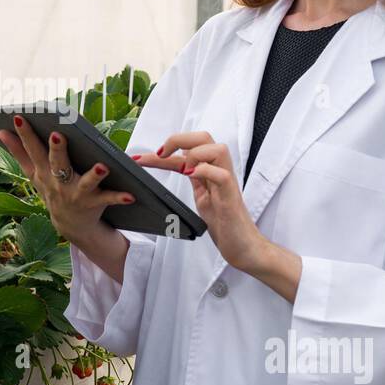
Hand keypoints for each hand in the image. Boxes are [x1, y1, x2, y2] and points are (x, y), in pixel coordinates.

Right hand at [0, 115, 135, 242]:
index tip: (20, 117)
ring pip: (85, 183)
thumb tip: (0, 131)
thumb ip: (18, 152)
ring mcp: (77, 195)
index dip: (25, 134)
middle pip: (58, 164)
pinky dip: (120, 197)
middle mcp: (58, 183)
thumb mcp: (33, 173)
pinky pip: (109, 199)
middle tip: (58, 135)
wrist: (71, 225)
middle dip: (57, 151)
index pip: (33, 149)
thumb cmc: (52, 189)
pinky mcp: (95, 203)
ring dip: (94, 176)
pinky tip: (132, 194)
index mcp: (43, 172)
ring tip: (102, 166)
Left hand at [133, 131, 265, 271]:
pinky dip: (205, 171)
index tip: (141, 157)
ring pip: (218, 149)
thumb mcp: (202, 197)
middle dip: (179, 139)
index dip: (164, 149)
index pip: (188, 149)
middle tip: (160, 154)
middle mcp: (219, 172)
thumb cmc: (225, 223)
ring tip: (183, 170)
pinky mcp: (231, 198)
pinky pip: (222, 175)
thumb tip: (176, 163)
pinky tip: (192, 175)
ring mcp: (227, 184)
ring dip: (194, 154)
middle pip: (205, 138)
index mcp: (210, 171)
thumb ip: (194, 179)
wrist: (244, 247)